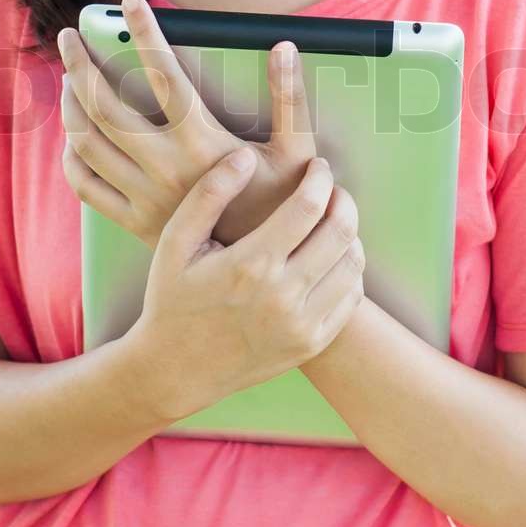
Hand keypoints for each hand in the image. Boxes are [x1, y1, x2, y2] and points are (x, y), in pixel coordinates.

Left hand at [59, 0, 322, 251]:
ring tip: (69, 79)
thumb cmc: (284, 212)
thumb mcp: (297, 154)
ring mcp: (143, 195)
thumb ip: (289, 99)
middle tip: (68, 37)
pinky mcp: (132, 221)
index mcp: (203, 143)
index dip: (143, 32)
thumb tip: (285, 48)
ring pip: (87, 142)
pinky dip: (72, 157)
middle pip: (104, 105)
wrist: (262, 278)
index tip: (128, 2)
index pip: (163, 73)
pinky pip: (85, 186)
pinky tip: (74, 138)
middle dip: (79, 64)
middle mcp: (164, 167)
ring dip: (71, 105)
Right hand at [128, 146, 365, 424]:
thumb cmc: (172, 299)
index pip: (308, 206)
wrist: (174, 371)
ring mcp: (301, 325)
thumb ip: (210, 194)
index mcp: (251, 265)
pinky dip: (350, 270)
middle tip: (331, 189)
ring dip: (350, 233)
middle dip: (342, 200)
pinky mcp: (310, 343)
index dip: (320, 177)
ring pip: (353, 264)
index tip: (318, 166)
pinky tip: (330, 258)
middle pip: (341, 231)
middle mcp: (283, 297)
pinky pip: (351, 297)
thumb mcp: (176, 243)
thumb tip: (246, 155)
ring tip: (331, 221)